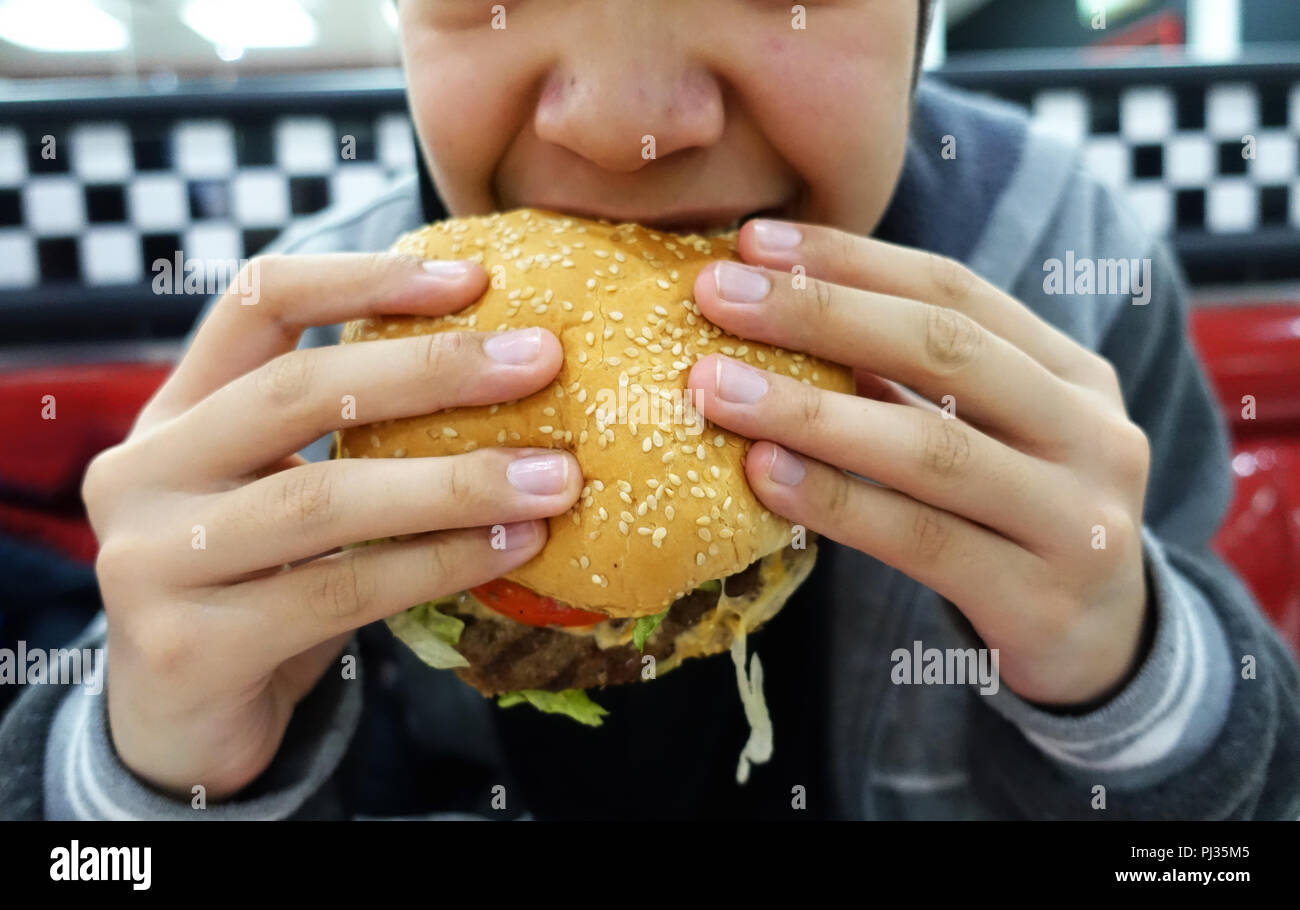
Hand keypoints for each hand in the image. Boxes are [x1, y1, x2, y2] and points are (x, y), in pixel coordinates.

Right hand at [83, 253, 581, 798]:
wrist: (181, 726)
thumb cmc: (261, 590)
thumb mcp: (287, 494)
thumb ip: (349, 438)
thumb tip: (509, 373)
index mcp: (176, 412)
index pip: (258, 303)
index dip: (364, 279)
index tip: (473, 277)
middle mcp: (143, 472)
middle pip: (296, 391)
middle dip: (433, 370)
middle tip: (542, 361)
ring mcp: (150, 560)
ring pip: (324, 499)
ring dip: (455, 485)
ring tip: (555, 479)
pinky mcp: (186, 647)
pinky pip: (340, 591)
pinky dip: (437, 567)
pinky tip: (510, 551)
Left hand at [686, 222, 1151, 705]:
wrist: (1104, 652)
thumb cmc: (1014, 522)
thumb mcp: (991, 437)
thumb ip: (916, 383)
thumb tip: (780, 310)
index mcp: (1074, 376)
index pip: (955, 291)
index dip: (851, 261)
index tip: (752, 240)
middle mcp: (1091, 435)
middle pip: (945, 351)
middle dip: (819, 314)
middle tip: (713, 293)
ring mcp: (1077, 520)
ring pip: (930, 448)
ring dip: (810, 411)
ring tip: (714, 388)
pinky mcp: (1040, 600)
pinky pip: (920, 540)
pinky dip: (836, 502)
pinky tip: (763, 474)